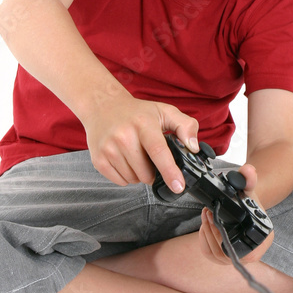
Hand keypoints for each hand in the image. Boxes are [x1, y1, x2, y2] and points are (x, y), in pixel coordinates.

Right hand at [82, 90, 198, 192]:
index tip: (178, 186)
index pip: (158, 152)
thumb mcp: (165, 111)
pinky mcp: (98, 159)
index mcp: (143, 124)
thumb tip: (193, 147)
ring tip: (136, 156)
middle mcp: (124, 136)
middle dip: (154, 172)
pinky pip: (120, 181)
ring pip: (133, 180)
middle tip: (149, 156)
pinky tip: (125, 160)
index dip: (170, 172)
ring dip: (139, 174)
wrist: (102, 106)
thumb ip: (186, 126)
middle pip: (146, 173)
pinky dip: (127, 177)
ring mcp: (108, 148)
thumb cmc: (137, 112)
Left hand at [198, 163, 274, 265]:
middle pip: (226, 253)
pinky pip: (210, 255)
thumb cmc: (249, 201)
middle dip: (212, 232)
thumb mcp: (249, 189)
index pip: (243, 249)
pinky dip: (204, 240)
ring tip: (205, 216)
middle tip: (206, 213)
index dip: (224, 235)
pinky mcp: (224, 258)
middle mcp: (252, 254)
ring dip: (206, 234)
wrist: (246, 207)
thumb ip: (249, 179)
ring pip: (216, 255)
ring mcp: (237, 258)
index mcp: (263, 241)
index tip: (214, 217)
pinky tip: (204, 226)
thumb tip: (247, 170)